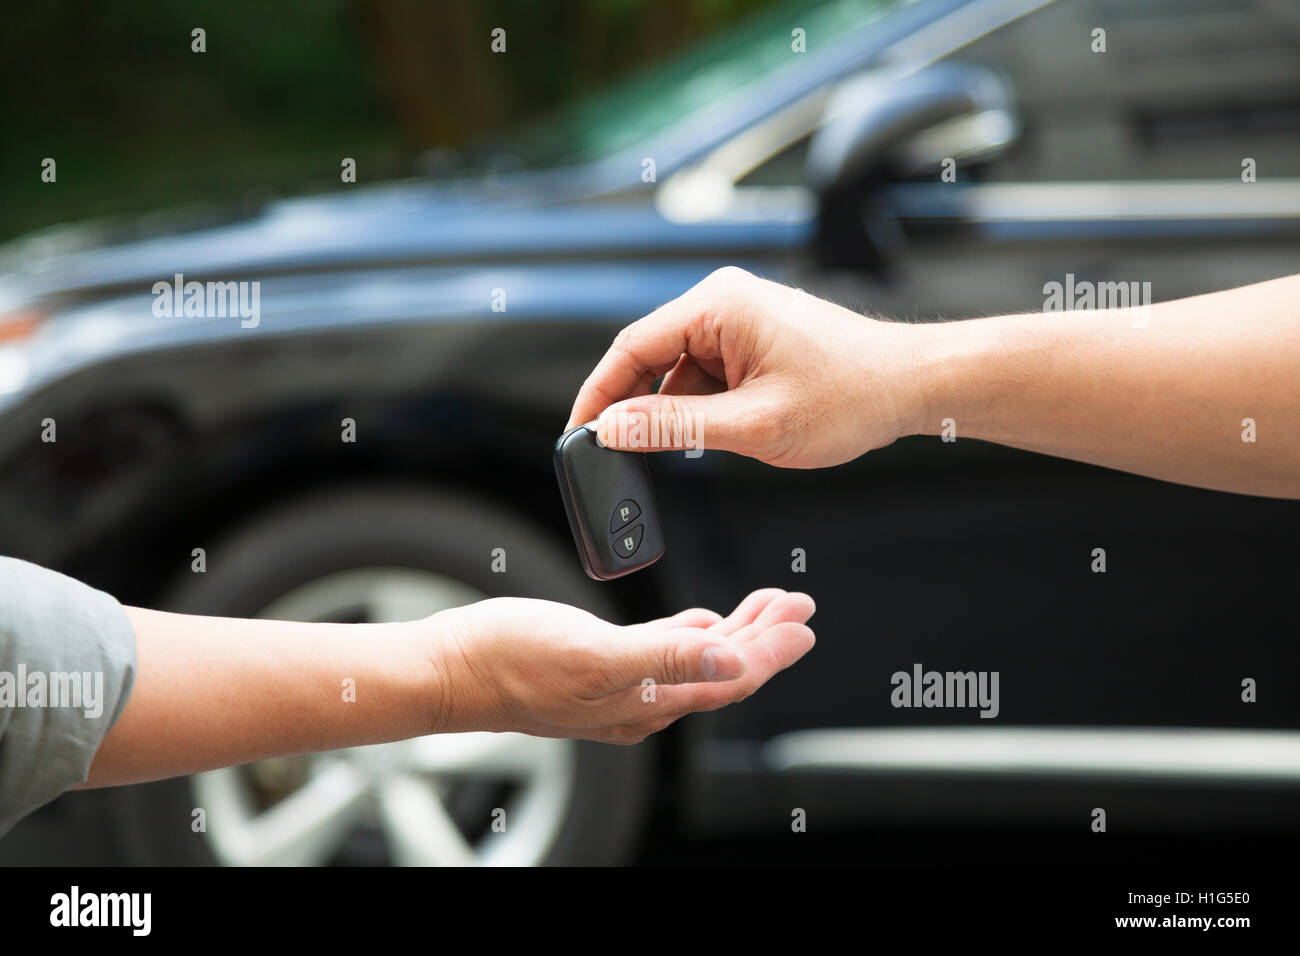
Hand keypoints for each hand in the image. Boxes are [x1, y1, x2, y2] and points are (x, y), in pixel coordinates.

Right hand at [428, 588, 814, 743]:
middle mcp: (642, 701)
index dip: (770, 649)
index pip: (728, 678)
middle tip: (796, 604)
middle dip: (763, 637)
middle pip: (721, 671)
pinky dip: (691, 634)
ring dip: (735, 632)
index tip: (802, 620)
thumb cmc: (512, 661)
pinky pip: (662, 652)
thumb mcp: (596, 655)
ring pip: (696, 660)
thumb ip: (667, 660)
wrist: (450, 668)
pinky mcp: (598, 664)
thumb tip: (732, 665)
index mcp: (647, 701)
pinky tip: (702, 620)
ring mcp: (620, 685)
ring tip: (767, 606)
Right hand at [567, 266, 923, 468]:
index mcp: (718, 305)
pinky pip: (706, 374)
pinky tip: (726, 433)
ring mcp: (739, 318)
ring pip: (678, 372)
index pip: (632, 347)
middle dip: (638, 408)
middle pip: (650, 357)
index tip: (578, 434)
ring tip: (717, 443)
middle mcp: (723, 301)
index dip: (598, 395)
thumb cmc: (849, 396)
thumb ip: (674, 428)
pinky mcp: (752, 339)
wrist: (911, 387)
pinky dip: (705, 408)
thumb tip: (613, 429)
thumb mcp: (753, 425)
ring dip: (681, 413)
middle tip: (620, 456)